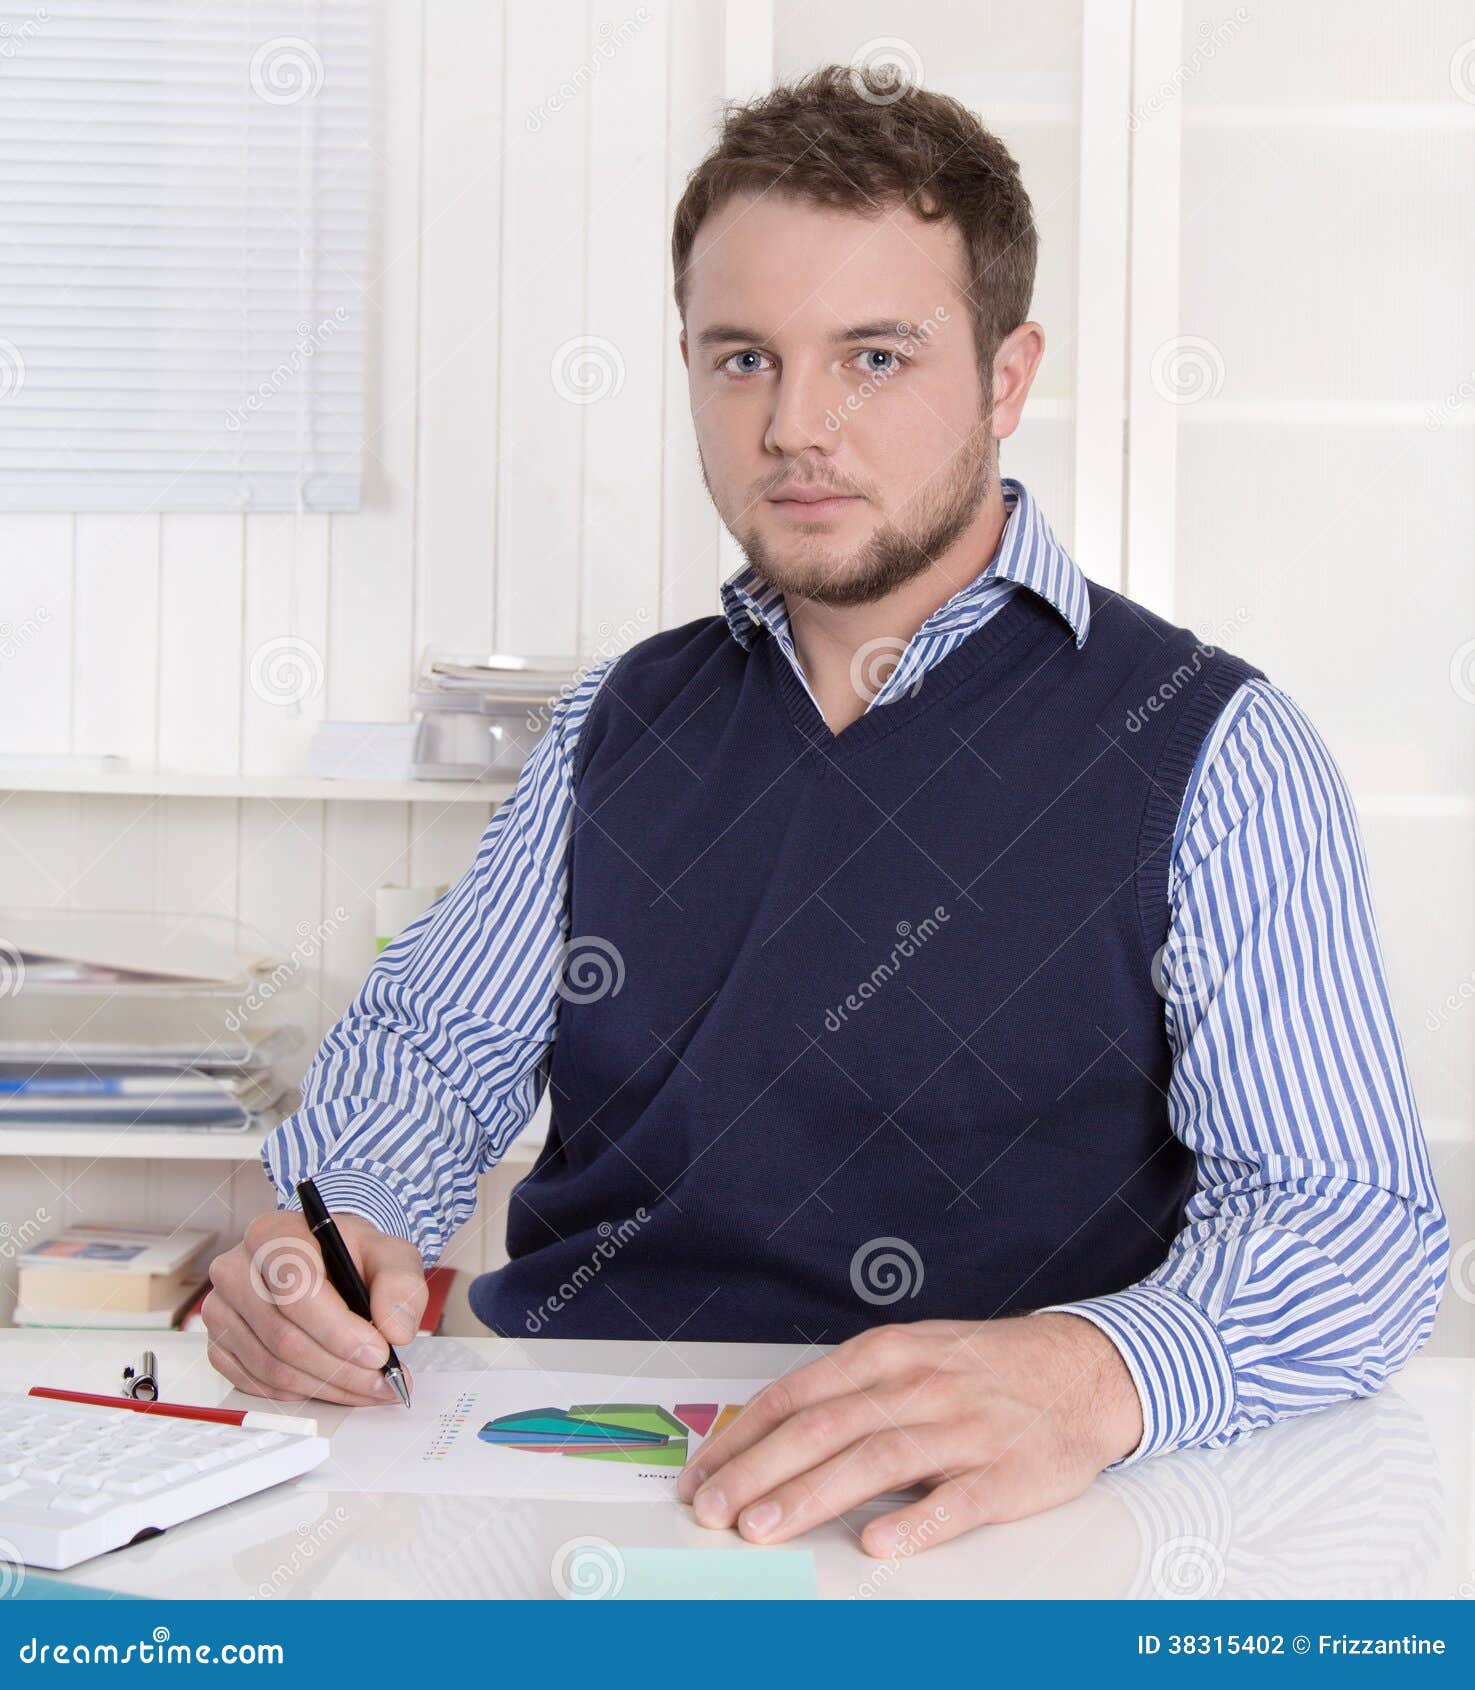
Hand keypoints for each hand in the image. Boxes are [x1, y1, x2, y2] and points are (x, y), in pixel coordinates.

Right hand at [203, 1208, 426, 1405]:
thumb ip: (401, 1285)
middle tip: (384, 1380)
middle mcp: (235, 1270)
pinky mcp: (219, 1345)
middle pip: (283, 1337)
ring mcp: (221, 1310)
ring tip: (369, 1385)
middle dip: (341, 1368)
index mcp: (273, 1234)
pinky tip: (334, 1384)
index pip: (296, 1290)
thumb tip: (397, 1331)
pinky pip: (258, 1384)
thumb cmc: (351, 1255)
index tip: (379, 1353)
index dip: (339, 1330)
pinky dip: (303, 1393)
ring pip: (272, 1368)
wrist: (325, 1260)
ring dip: (327, 1386)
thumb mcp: (390, 1255)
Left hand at [675, 1313, 1141, 1556]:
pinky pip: (955, 1501)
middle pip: (824, 1428)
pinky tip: (878, 1542)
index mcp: (887, 1354)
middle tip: (712, 1509)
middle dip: (758, 1471)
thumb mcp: (910, 1355)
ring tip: (764, 1526)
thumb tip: (768, 1435)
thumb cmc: (983, 1368)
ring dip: (811, 1496)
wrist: (1083, 1370)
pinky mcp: (1005, 1474)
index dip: (743, 1437)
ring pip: (874, 1461)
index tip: (703, 1474)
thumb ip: (847, 1391)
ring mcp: (962, 1429)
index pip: (797, 1395)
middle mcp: (918, 1386)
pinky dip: (914, 1522)